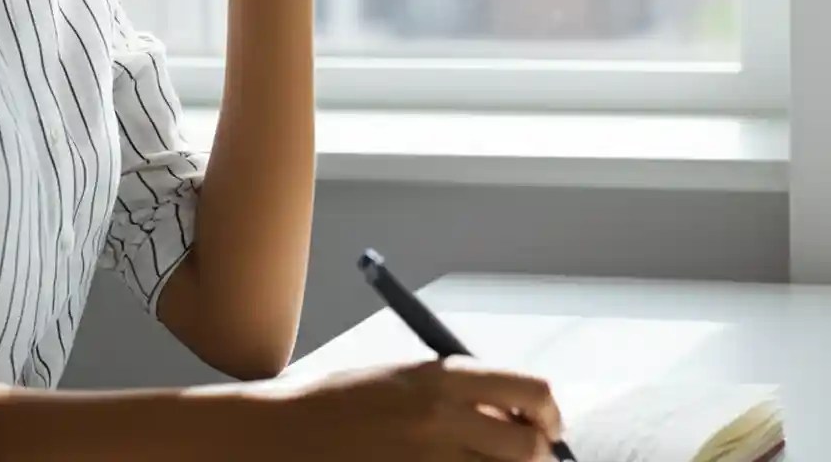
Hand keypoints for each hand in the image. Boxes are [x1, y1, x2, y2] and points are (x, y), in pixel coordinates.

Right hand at [244, 358, 565, 461]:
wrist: (281, 434)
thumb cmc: (342, 405)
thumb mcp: (405, 378)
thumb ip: (461, 394)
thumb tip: (519, 420)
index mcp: (444, 377)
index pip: (532, 391)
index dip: (549, 416)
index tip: (548, 429)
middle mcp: (442, 418)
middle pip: (529, 449)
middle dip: (535, 458)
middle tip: (525, 461)